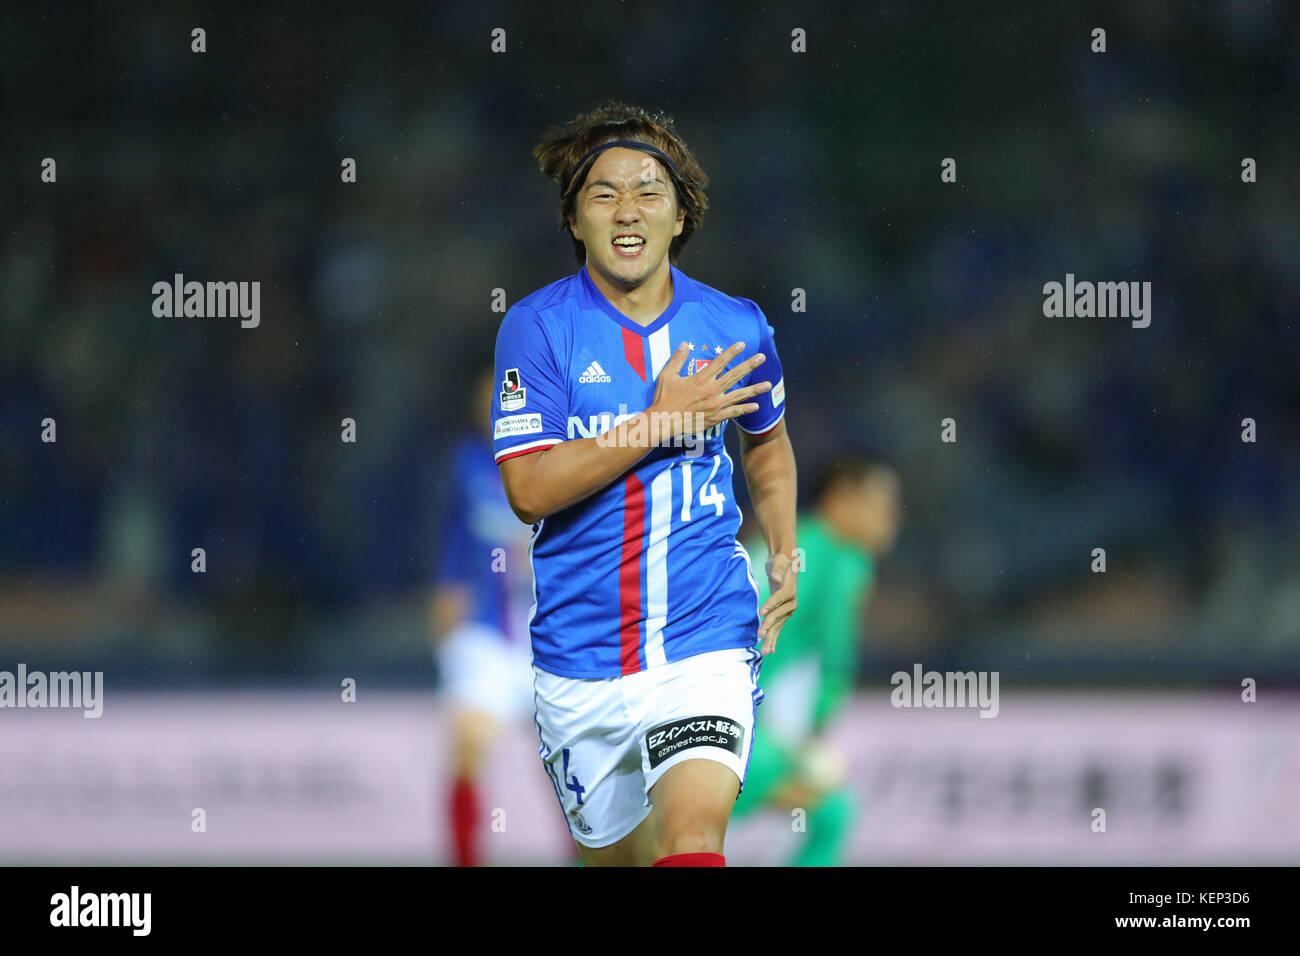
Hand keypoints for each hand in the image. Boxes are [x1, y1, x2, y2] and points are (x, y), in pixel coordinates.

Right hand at [647, 341, 770, 441]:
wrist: (664, 421)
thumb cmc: (664, 398)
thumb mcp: (667, 375)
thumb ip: (677, 359)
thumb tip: (683, 344)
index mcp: (701, 378)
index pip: (720, 361)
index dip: (732, 352)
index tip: (742, 344)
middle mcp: (711, 390)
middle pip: (735, 375)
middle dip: (750, 365)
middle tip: (762, 358)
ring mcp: (715, 404)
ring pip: (739, 395)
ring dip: (755, 389)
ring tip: (768, 385)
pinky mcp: (715, 417)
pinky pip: (734, 412)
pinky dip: (745, 409)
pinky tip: (756, 406)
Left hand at [758, 551, 797, 653]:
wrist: (785, 565)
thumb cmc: (781, 561)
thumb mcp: (779, 561)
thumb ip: (777, 569)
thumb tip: (776, 578)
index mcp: (790, 589)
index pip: (779, 598)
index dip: (770, 604)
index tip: (761, 612)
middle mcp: (791, 602)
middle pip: (778, 615)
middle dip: (769, 626)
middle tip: (759, 635)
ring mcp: (788, 610)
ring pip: (778, 626)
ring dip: (771, 638)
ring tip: (765, 651)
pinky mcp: (783, 614)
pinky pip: (778, 628)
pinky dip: (774, 639)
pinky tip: (770, 650)